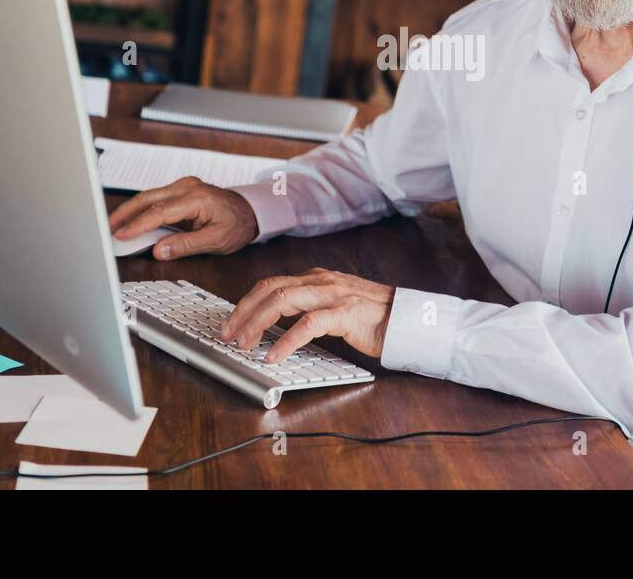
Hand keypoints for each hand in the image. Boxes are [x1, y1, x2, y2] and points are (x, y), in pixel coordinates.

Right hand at [107, 177, 258, 259]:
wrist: (253, 211)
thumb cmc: (238, 225)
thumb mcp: (216, 241)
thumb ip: (186, 245)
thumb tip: (159, 251)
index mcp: (197, 197)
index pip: (159, 211)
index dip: (137, 225)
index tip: (121, 236)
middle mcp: (188, 187)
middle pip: (147, 198)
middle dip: (124, 213)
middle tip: (107, 229)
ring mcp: (184, 186)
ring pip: (149, 196)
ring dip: (130, 211)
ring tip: (113, 227)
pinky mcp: (181, 189)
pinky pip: (156, 198)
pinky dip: (141, 209)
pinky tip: (130, 221)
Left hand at [220, 268, 394, 362]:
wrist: (407, 318)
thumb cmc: (372, 316)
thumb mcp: (334, 305)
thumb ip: (309, 307)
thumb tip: (276, 324)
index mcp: (316, 278)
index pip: (271, 283)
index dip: (246, 302)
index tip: (230, 322)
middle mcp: (321, 281)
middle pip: (270, 288)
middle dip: (243, 311)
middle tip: (226, 333)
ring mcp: (332, 295)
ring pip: (282, 300)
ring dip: (257, 322)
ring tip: (244, 343)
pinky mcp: (344, 313)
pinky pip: (308, 324)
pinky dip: (286, 340)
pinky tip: (274, 354)